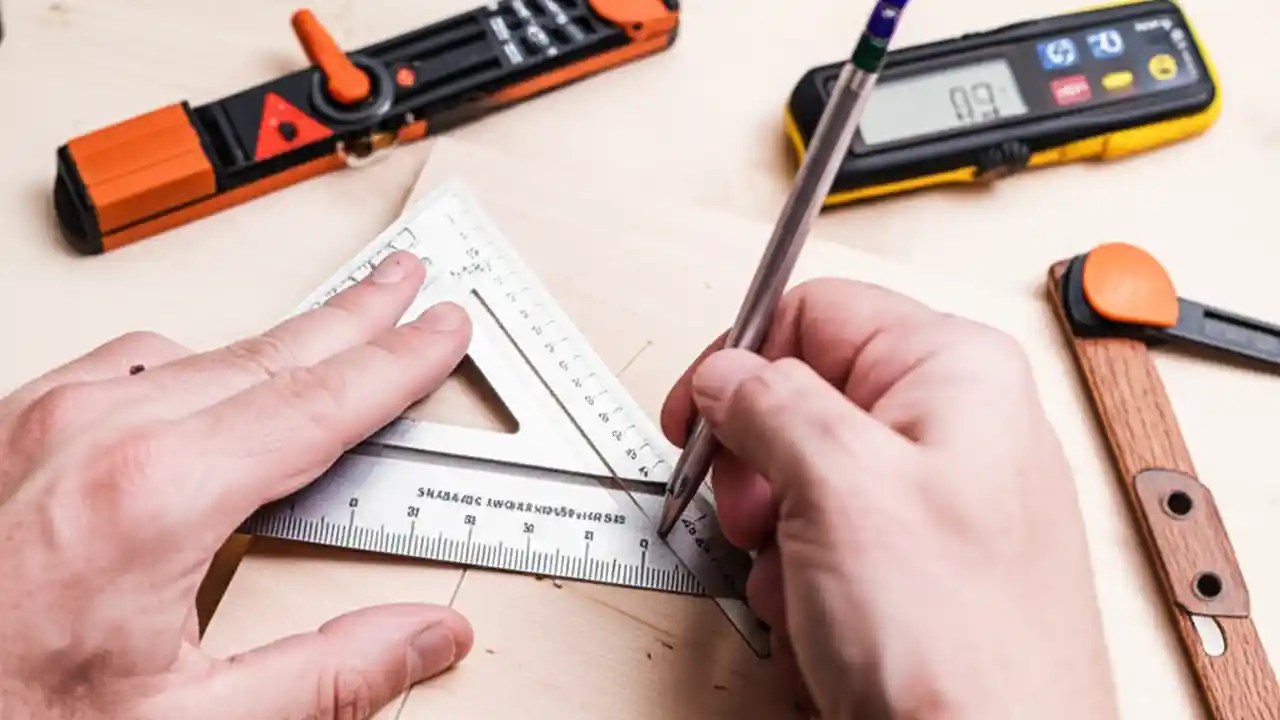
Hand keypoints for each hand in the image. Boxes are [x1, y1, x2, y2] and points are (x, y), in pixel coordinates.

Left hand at [0, 252, 474, 718]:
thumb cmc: (8, 708)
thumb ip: (328, 677)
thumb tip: (425, 640)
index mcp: (156, 494)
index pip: (318, 405)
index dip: (395, 363)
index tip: (440, 328)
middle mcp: (97, 431)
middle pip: (268, 354)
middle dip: (354, 317)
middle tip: (404, 283)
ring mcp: (45, 417)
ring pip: (200, 350)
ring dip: (282, 341)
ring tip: (339, 328)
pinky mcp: (12, 423)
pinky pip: (129, 361)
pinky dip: (198, 360)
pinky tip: (216, 372)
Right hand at [662, 279, 1118, 718]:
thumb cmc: (960, 642)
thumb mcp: (841, 485)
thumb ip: (769, 402)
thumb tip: (727, 373)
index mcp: (955, 370)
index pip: (816, 313)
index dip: (743, 358)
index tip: (697, 413)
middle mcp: (954, 424)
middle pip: (804, 398)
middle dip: (760, 464)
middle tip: (756, 512)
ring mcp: (937, 496)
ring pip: (805, 476)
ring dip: (775, 534)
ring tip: (798, 581)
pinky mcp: (917, 561)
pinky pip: (825, 539)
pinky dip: (799, 578)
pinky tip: (820, 615)